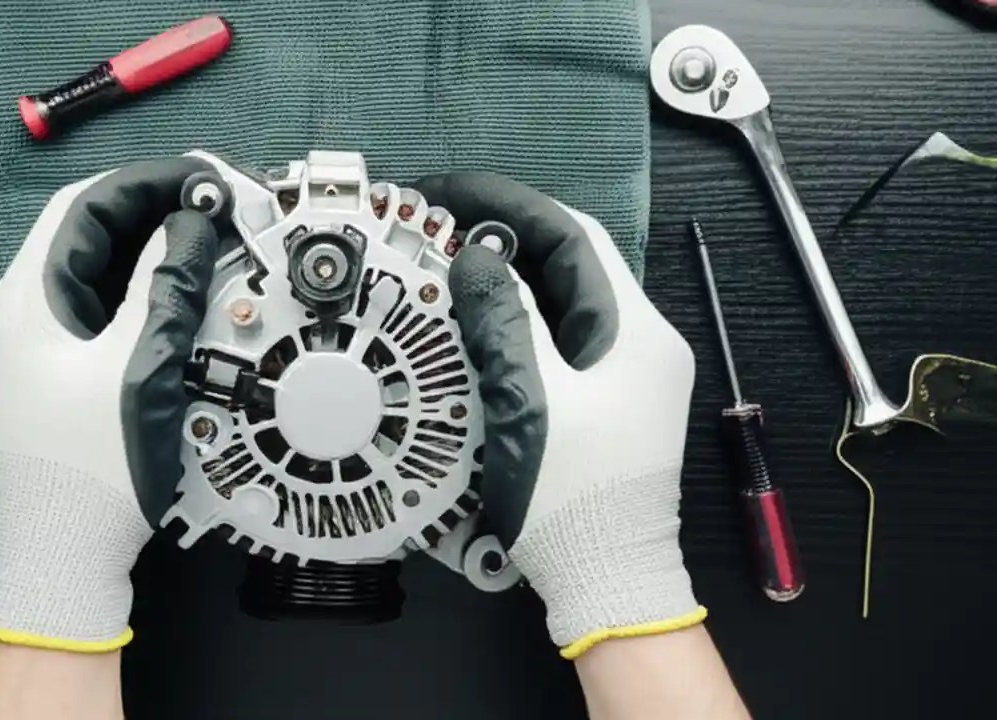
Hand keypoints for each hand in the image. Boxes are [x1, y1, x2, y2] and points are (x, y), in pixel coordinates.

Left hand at [0, 157, 215, 651]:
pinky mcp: (46, 378)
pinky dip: (135, 293)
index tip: (206, 177)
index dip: (148, 182)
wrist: (56, 565)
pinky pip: (92, 313)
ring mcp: (28, 351)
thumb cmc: (92, 476)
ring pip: (90, 273)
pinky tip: (176, 293)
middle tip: (215, 205)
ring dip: (145, 251)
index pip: (84, 208)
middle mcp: (16, 319)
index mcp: (24, 305)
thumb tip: (190, 223)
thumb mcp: (140, 370)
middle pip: (84, 235)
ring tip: (205, 241)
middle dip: (150, 210)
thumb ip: (166, 287)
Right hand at [415, 172, 703, 658]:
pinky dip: (518, 319)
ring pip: (564, 301)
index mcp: (635, 333)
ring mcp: (627, 376)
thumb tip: (477, 257)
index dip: (511, 205)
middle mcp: (640, 344)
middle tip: (438, 223)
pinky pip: (560, 340)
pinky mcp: (608, 404)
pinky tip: (475, 318)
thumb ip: (504, 322)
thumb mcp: (531, 403)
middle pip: (572, 265)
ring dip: (510, 276)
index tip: (450, 192)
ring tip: (447, 259)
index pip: (575, 238)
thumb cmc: (572, 498)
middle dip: (506, 235)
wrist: (608, 585)